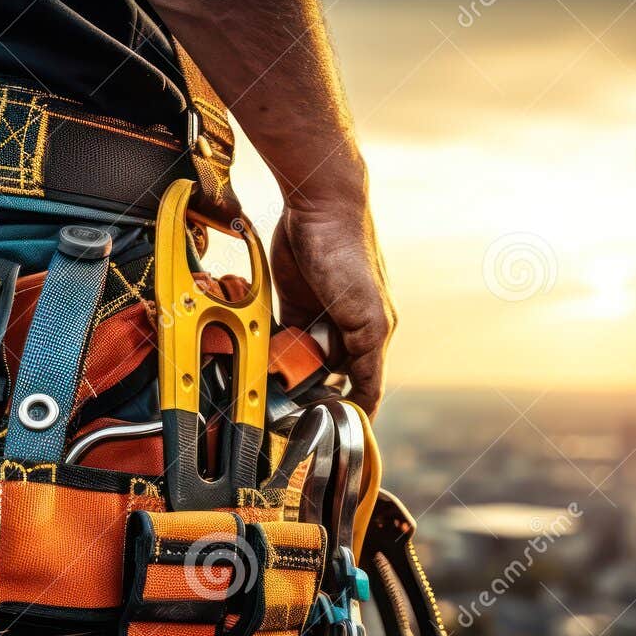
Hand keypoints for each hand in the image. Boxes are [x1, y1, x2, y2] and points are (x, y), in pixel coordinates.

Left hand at [271, 196, 395, 417]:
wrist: (321, 207)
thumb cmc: (352, 256)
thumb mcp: (368, 318)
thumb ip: (367, 362)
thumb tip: (363, 403)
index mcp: (373, 335)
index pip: (364, 388)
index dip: (346, 410)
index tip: (324, 428)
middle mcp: (348, 329)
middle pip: (328, 376)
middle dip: (309, 392)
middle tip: (287, 406)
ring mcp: (321, 316)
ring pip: (303, 358)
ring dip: (288, 371)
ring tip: (271, 382)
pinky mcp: (295, 302)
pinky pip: (283, 336)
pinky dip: (273, 349)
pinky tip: (262, 357)